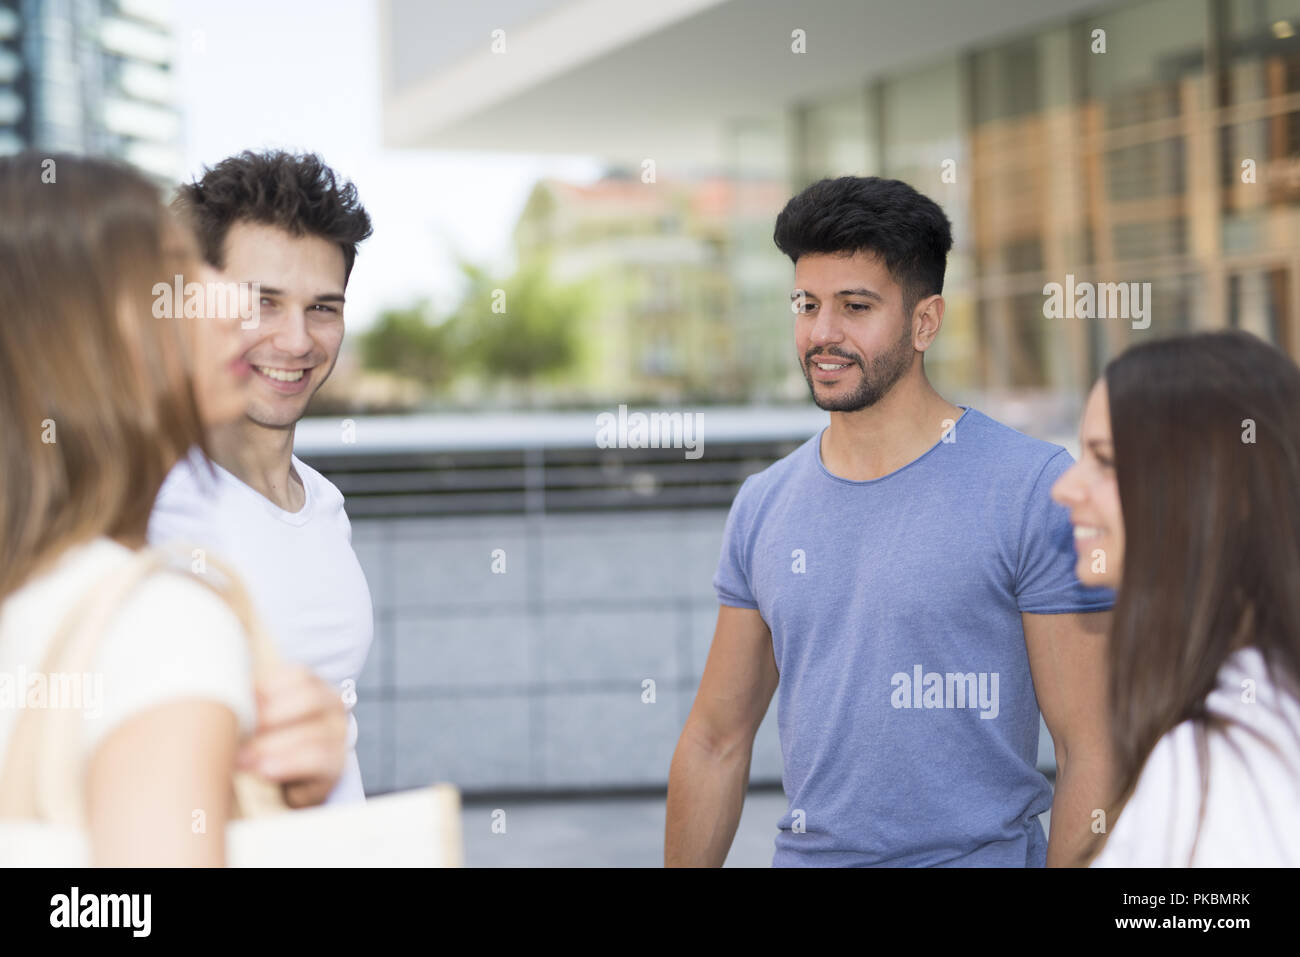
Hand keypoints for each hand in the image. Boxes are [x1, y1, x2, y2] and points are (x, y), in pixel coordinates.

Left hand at [236, 664, 347, 808]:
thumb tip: (222, 696)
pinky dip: (289, 764)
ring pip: (314, 732)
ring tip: (242, 759)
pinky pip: (318, 760)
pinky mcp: (336, 766)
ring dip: (272, 746)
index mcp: (316, 688)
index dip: (269, 687)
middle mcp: (333, 707)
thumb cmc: (270, 745)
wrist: (289, 786)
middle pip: (311, 698)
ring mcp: (339, 736)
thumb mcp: (262, 720)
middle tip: (239, 731)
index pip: (300, 676)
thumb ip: (251, 705)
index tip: (240, 701)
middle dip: (271, 714)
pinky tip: (264, 771)